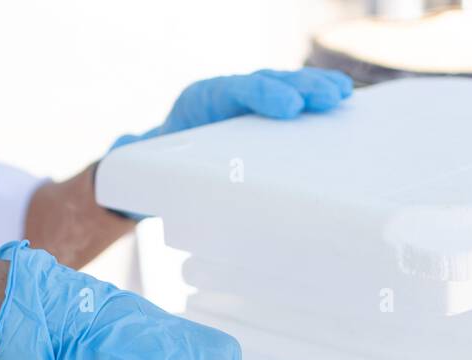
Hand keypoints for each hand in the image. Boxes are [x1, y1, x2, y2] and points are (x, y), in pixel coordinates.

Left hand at [101, 68, 352, 218]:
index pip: (234, 90)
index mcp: (199, 100)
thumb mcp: (149, 160)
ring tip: (342, 95)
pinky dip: (315, 101)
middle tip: (330, 97)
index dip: (262, 95)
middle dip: (299, 87)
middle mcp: (226, 94)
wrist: (161, 163)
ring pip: (284, 87)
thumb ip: (145, 152)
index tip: (288, 108)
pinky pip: (292, 103)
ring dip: (314, 90)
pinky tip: (343, 102)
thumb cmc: (157, 166)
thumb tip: (128, 147)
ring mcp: (248, 103)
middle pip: (266, 81)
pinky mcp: (264, 117)